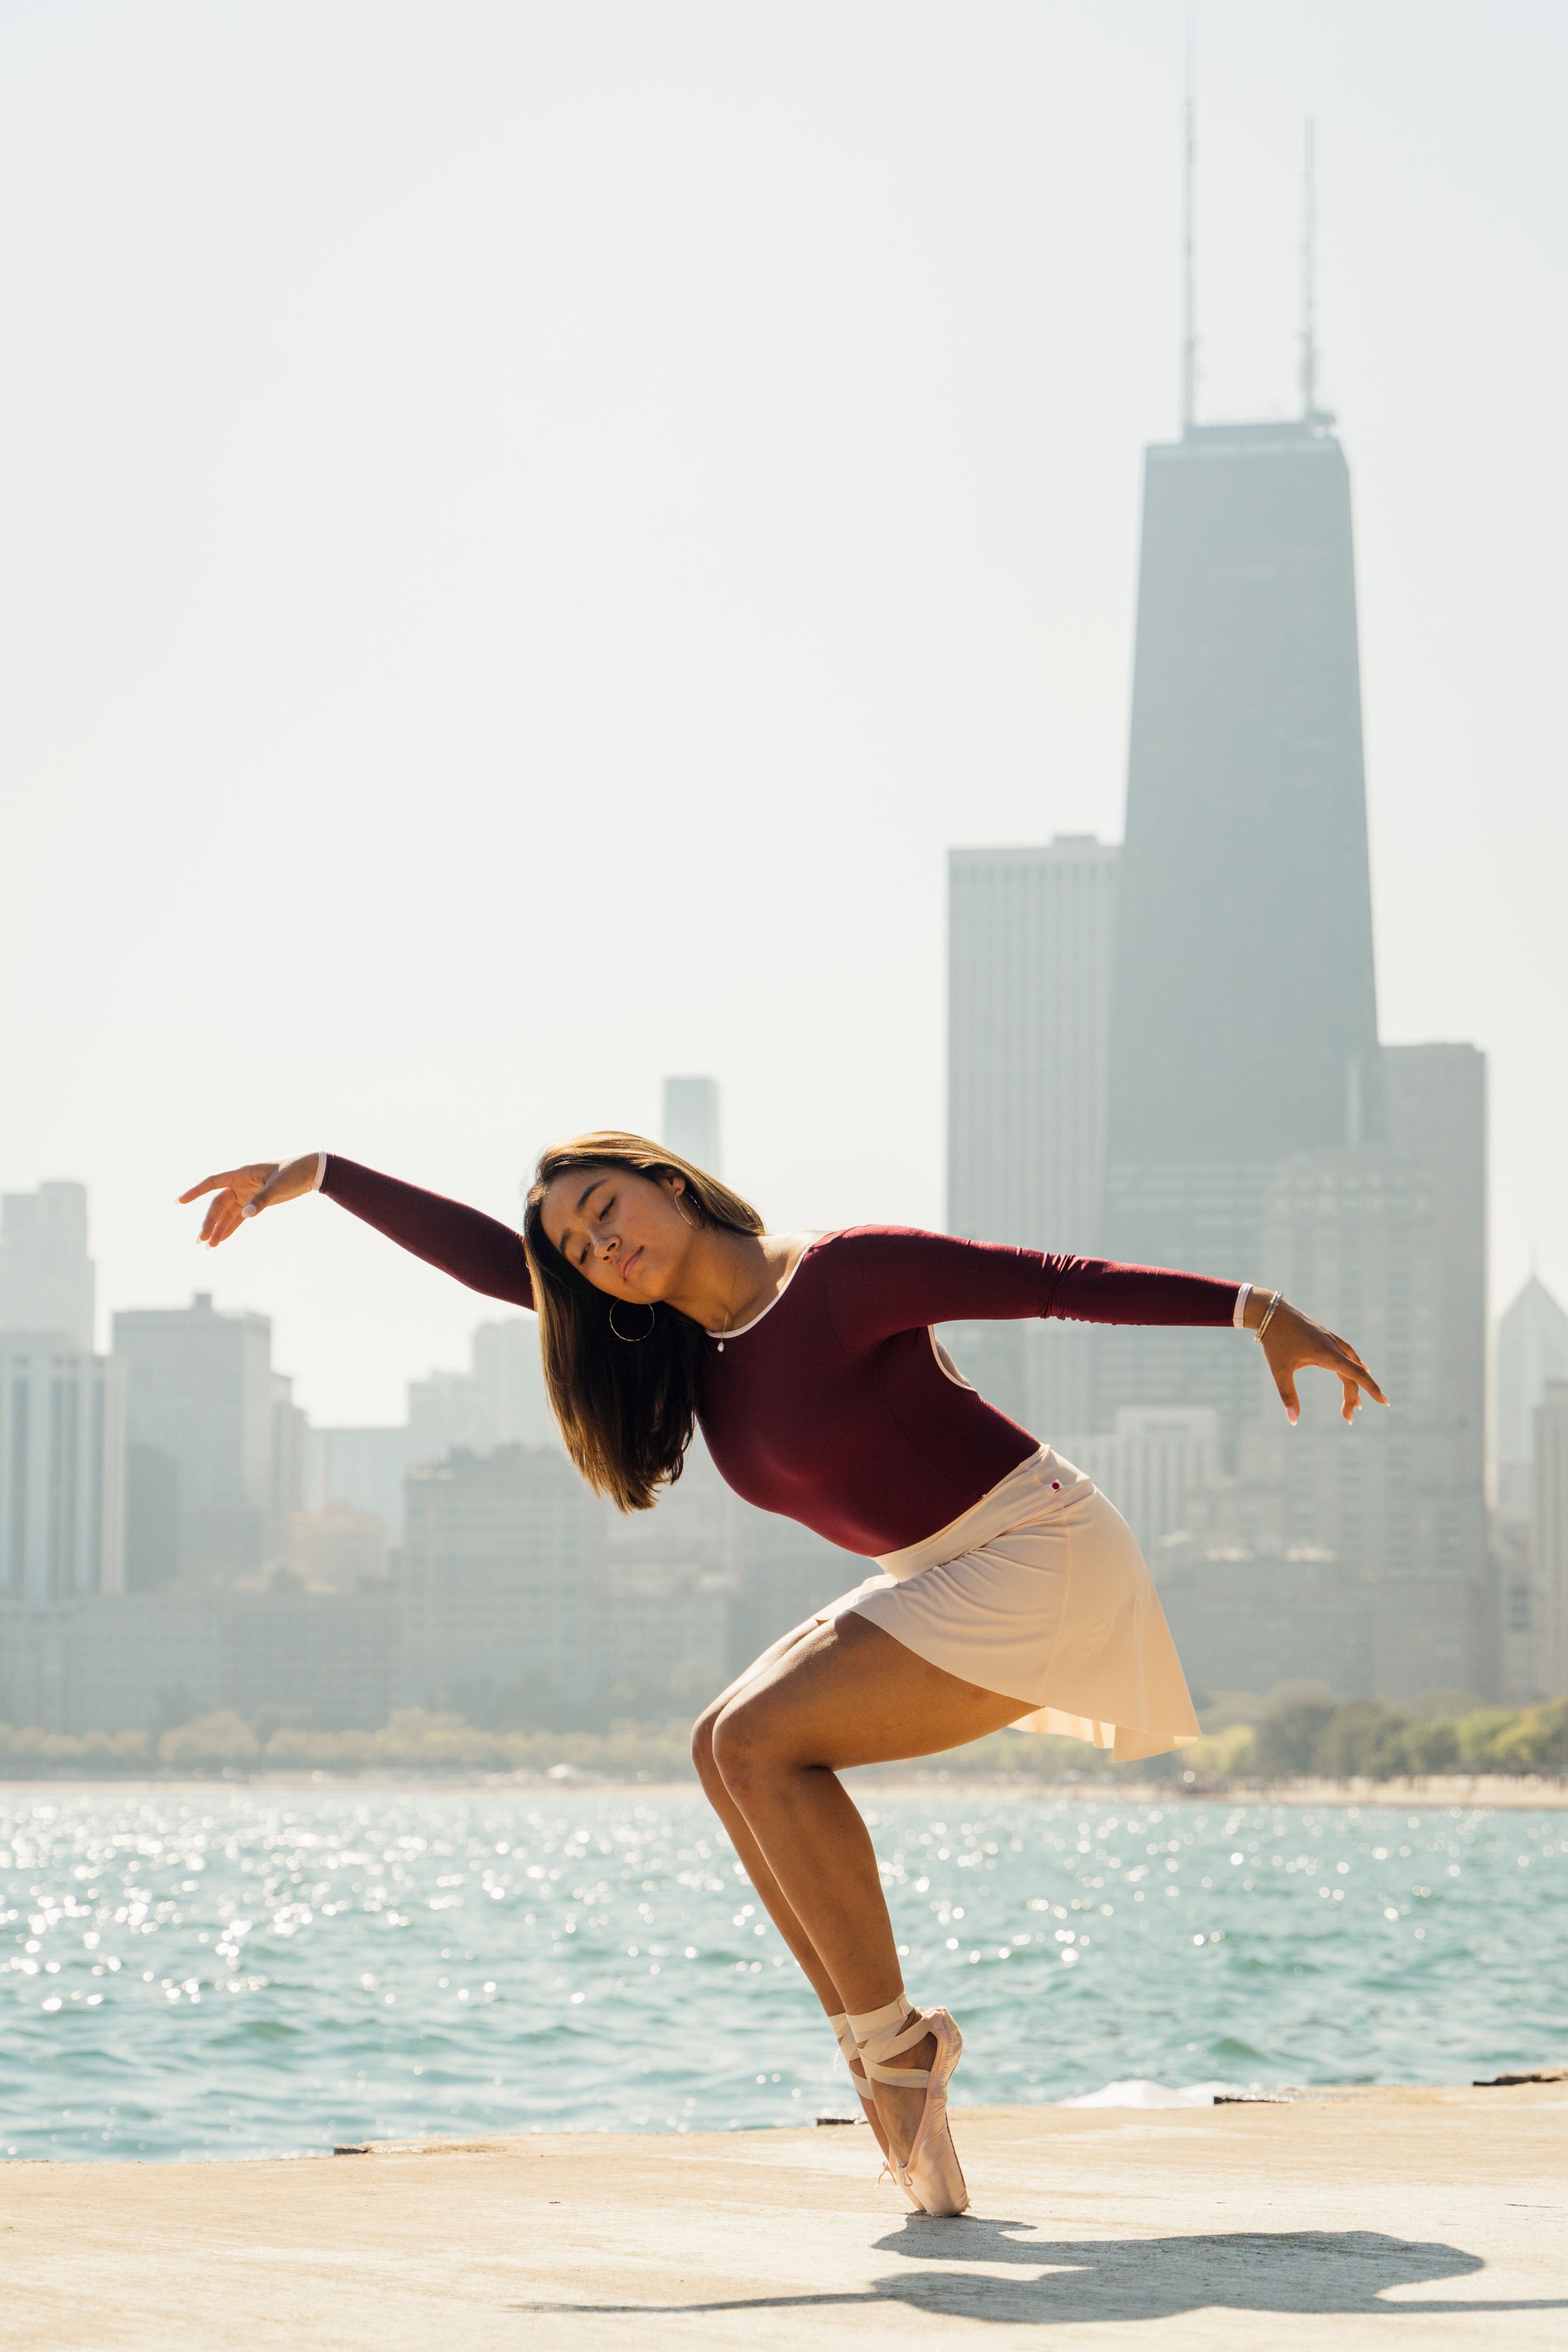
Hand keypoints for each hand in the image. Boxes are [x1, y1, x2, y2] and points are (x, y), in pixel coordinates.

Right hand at [178, 1156, 318, 1247]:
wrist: (310, 1171)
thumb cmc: (293, 1172)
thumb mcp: (278, 1185)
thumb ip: (261, 1200)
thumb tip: (245, 1215)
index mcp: (241, 1174)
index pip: (212, 1183)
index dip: (195, 1192)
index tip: (179, 1202)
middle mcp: (240, 1184)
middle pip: (218, 1205)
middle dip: (209, 1222)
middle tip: (202, 1240)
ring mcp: (247, 1194)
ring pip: (226, 1213)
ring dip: (217, 1228)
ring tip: (208, 1246)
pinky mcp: (255, 1202)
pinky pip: (238, 1217)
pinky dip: (230, 1228)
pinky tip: (221, 1241)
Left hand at [1251, 1296, 1387, 1425]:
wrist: (1270, 1312)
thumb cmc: (1274, 1342)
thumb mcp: (1279, 1371)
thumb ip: (1288, 1396)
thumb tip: (1293, 1421)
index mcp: (1327, 1354)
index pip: (1357, 1374)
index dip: (1372, 1389)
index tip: (1384, 1402)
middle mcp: (1333, 1346)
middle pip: (1352, 1374)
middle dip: (1352, 1397)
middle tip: (1348, 1418)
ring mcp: (1331, 1338)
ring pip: (1351, 1362)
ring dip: (1355, 1382)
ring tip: (1356, 1401)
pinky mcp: (1326, 1334)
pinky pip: (1347, 1351)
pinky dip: (1354, 1363)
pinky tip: (1358, 1366)